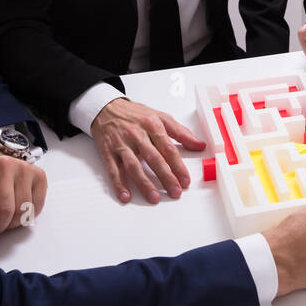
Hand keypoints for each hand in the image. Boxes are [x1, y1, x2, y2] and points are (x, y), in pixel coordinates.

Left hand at [0, 149, 47, 249]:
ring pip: (22, 210)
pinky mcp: (38, 175)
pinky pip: (37, 206)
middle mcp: (3, 165)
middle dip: (0, 227)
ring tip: (4, 219)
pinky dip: (27, 217)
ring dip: (13, 223)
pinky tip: (17, 211)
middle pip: (5, 209)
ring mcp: (23, 168)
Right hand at [91, 97, 206, 203]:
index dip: (178, 165)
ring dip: (144, 183)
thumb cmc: (135, 114)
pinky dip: (119, 184)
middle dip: (166, 177)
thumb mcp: (160, 117)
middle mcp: (137, 135)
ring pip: (134, 166)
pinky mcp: (108, 152)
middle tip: (175, 191)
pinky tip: (125, 195)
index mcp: (152, 125)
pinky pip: (114, 170)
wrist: (106, 108)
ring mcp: (122, 144)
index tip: (185, 180)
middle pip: (153, 158)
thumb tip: (199, 145)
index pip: (168, 148)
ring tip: (154, 197)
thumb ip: (181, 132)